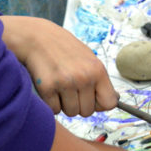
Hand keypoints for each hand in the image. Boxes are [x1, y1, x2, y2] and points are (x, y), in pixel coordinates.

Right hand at [0, 15, 117, 115]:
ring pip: (71, 112)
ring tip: (61, 86)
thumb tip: (112, 102)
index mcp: (97, 70)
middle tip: (72, 88)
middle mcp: (83, 77)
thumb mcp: (89, 59)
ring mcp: (65, 83)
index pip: (109, 103)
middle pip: (87, 111)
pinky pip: (55, 110)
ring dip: (65, 104)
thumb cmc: (65, 49)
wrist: (38, 38)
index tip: (92, 99)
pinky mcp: (47, 88)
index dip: (100, 104)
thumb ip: (99, 80)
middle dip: (79, 104)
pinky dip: (52, 103)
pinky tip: (51, 87)